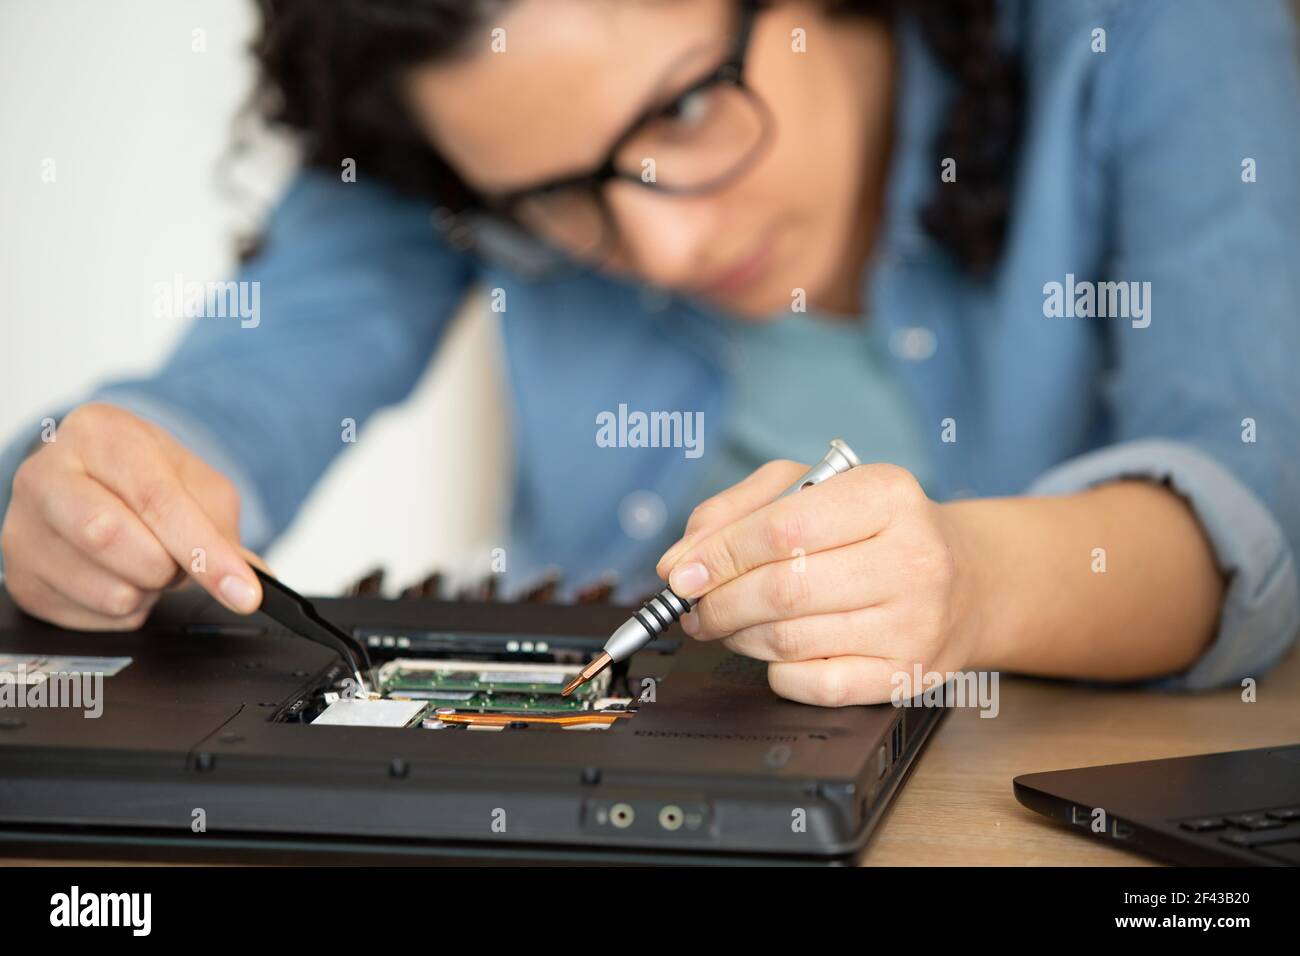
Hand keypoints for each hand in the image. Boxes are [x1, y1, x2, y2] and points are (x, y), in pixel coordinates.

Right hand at [1, 403, 263, 629]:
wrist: (99, 480)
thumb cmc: (147, 476)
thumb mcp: (196, 485)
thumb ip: (224, 530)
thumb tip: (254, 579)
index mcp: (98, 435)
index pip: (155, 499)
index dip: (204, 551)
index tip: (243, 590)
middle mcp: (46, 474)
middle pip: (110, 538)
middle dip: (167, 566)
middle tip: (179, 559)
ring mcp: (23, 528)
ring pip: (106, 590)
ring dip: (149, 591)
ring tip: (145, 561)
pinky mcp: (22, 577)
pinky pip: (92, 619)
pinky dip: (126, 610)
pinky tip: (119, 576)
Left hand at [655, 460, 983, 705]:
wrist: (965, 579)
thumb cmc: (874, 528)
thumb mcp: (810, 489)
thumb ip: (738, 510)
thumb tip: (681, 561)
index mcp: (888, 494)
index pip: (784, 528)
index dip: (720, 555)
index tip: (682, 573)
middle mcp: (912, 557)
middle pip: (784, 589)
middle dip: (720, 603)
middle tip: (695, 606)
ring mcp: (915, 622)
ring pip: (791, 640)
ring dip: (739, 637)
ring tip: (728, 623)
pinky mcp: (909, 674)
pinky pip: (816, 686)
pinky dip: (777, 673)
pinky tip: (775, 653)